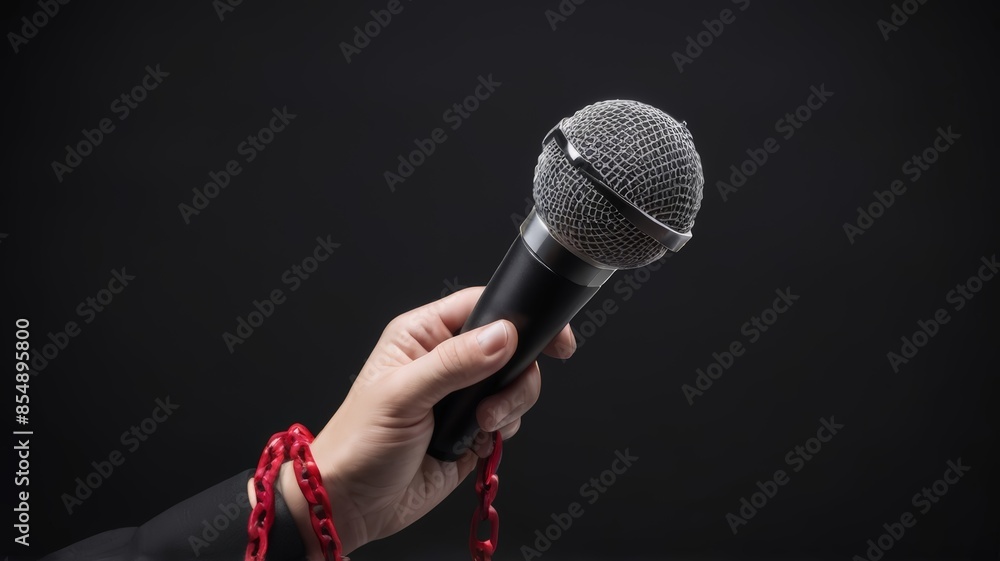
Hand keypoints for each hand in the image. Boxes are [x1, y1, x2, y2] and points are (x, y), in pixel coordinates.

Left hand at [251, 287, 575, 557]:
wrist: (352, 506)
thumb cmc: (357, 444)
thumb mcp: (402, 395)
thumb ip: (454, 363)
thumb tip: (502, 336)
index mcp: (422, 336)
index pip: (480, 306)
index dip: (517, 315)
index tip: (548, 335)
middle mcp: (445, 361)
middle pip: (509, 346)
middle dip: (516, 374)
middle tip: (497, 398)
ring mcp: (461, 396)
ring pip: (514, 384)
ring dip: (509, 406)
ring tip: (480, 425)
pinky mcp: (473, 430)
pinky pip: (510, 419)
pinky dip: (504, 430)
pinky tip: (477, 442)